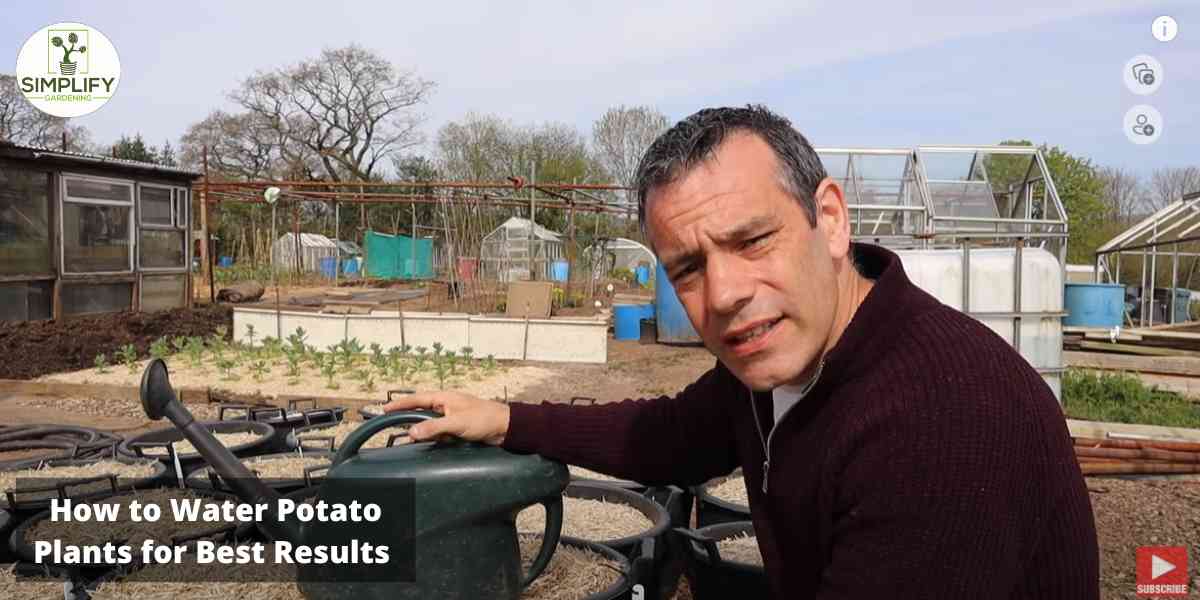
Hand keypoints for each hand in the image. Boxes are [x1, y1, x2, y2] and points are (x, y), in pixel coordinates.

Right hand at [382, 391, 509, 445]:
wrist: (505, 428)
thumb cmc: (484, 419)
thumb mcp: (456, 423)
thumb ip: (434, 428)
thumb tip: (413, 432)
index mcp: (444, 398)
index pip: (416, 399)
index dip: (400, 404)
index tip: (384, 409)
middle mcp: (445, 406)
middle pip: (420, 412)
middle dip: (408, 419)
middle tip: (391, 426)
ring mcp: (451, 417)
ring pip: (429, 424)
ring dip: (422, 431)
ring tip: (409, 439)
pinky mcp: (456, 428)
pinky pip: (439, 432)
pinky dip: (433, 437)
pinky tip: (428, 443)